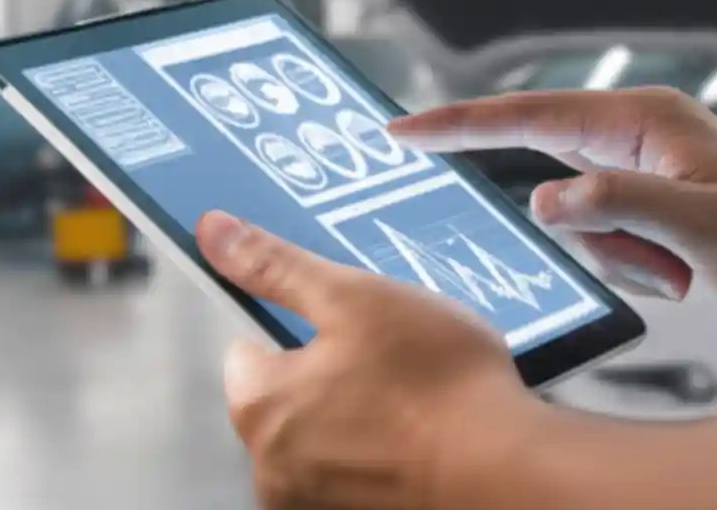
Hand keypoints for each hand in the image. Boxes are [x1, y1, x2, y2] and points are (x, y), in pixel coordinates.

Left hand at [196, 211, 541, 509]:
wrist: (502, 466)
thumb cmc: (436, 381)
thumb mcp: (354, 297)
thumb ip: (277, 267)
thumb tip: (213, 232)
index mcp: (259, 405)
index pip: (248, 351)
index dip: (302, 329)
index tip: (350, 326)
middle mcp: (271, 466)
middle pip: (286, 399)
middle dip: (332, 376)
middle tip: (391, 356)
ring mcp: (314, 501)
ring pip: (324, 437)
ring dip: (357, 416)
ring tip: (414, 396)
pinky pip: (356, 470)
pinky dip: (379, 454)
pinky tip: (421, 435)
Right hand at [390, 88, 716, 331]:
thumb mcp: (701, 225)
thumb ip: (619, 205)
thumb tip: (544, 198)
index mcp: (646, 119)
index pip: (532, 116)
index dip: (463, 125)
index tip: (406, 131)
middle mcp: (642, 137)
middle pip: (558, 175)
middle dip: (594, 230)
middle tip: (653, 252)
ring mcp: (649, 173)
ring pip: (583, 220)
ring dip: (624, 256)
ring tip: (685, 265)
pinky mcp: (658, 207)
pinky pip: (609, 241)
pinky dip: (638, 267)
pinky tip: (688, 272)